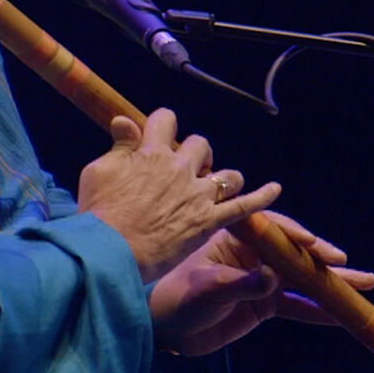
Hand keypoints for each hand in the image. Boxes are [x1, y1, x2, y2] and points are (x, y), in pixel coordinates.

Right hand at [77, 108, 280, 281]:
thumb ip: (118, 147)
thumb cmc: (99, 214)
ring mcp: (198, 195)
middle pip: (201, 145)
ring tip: (214, 187)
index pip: (165, 120)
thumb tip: (123, 121)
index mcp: (152, 153)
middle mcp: (180, 168)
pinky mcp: (209, 221)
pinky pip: (245, 206)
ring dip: (223, 177)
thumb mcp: (98, 172)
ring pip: (227, 174)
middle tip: (185, 171)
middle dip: (196, 154)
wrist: (111, 252)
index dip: (162, 125)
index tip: (158, 136)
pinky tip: (275, 189)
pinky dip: (262, 196)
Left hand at [149, 210, 373, 356]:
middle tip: (350, 266)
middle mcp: (256, 255)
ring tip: (366, 285)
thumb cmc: (175, 297)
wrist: (163, 328)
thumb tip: (271, 278)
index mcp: (238, 238)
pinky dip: (318, 311)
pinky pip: (297, 306)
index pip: (273, 231)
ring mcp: (263, 280)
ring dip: (332, 284)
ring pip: (303, 280)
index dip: (295, 237)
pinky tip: (342, 316)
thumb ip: (241, 283)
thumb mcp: (207, 288)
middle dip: (325, 260)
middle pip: (296, 254)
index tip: (314, 246)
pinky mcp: (265, 304)